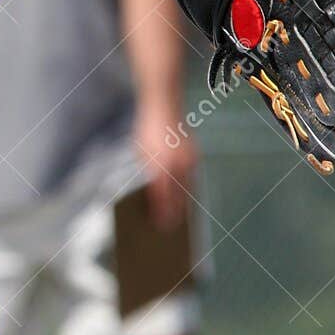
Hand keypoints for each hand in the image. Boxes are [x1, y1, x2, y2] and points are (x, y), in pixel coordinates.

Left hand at [134, 103, 197, 228]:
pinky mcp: (193, 155)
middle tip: (169, 230)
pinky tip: (180, 199)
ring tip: (176, 219)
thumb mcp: (141, 153)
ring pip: (186, 189)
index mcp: (160, 165)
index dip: (162, 213)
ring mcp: (188, 159)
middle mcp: (176, 164)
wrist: (163, 104)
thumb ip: (148, 174)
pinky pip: (190, 179)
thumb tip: (150, 196)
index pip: (162, 196)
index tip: (161, 227)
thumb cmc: (146, 130)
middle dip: (174, 213)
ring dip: (182, 204)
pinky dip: (185, 191)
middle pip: (177, 197)